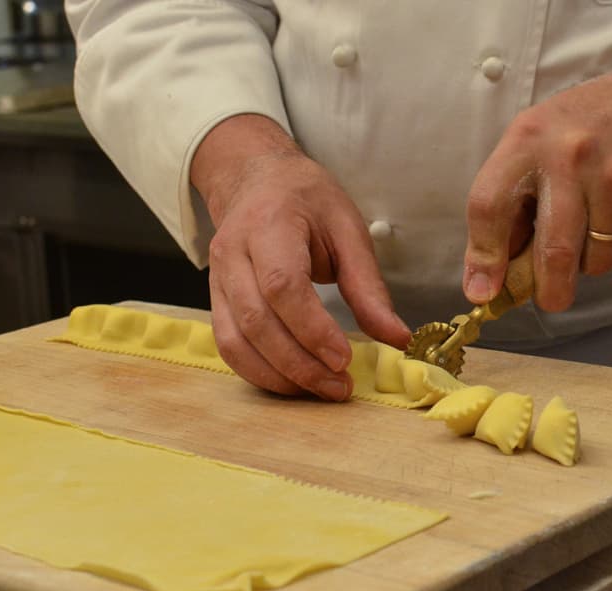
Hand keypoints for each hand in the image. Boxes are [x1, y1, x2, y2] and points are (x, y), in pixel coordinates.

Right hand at [191, 115, 409, 399]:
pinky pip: (228, 345)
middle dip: (299, 363)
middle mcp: (233, 252)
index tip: (345, 358)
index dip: (312, 329)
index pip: (282, 285)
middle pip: (256, 320)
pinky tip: (292, 382)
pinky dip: (258, 372)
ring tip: (321, 389)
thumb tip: (398, 338)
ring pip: (235, 340)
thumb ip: (369, 286)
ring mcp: (216, 278)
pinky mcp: (214, 299)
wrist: (257, 180)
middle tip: (340, 386)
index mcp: (270, 224)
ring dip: (278, 375)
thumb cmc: (307, 201)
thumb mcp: (348, 229)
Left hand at [463, 32, 611, 310]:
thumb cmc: (581, 129)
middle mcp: (569, 157)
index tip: (482, 292)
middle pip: (553, 250)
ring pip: (595, 259)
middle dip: (548, 291)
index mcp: (526, 141)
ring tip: (590, 228)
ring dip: (588, 261)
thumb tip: (488, 278)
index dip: (482, 257)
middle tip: (549, 300)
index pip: (490, 206)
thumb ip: (508, 204)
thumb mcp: (531, 144)